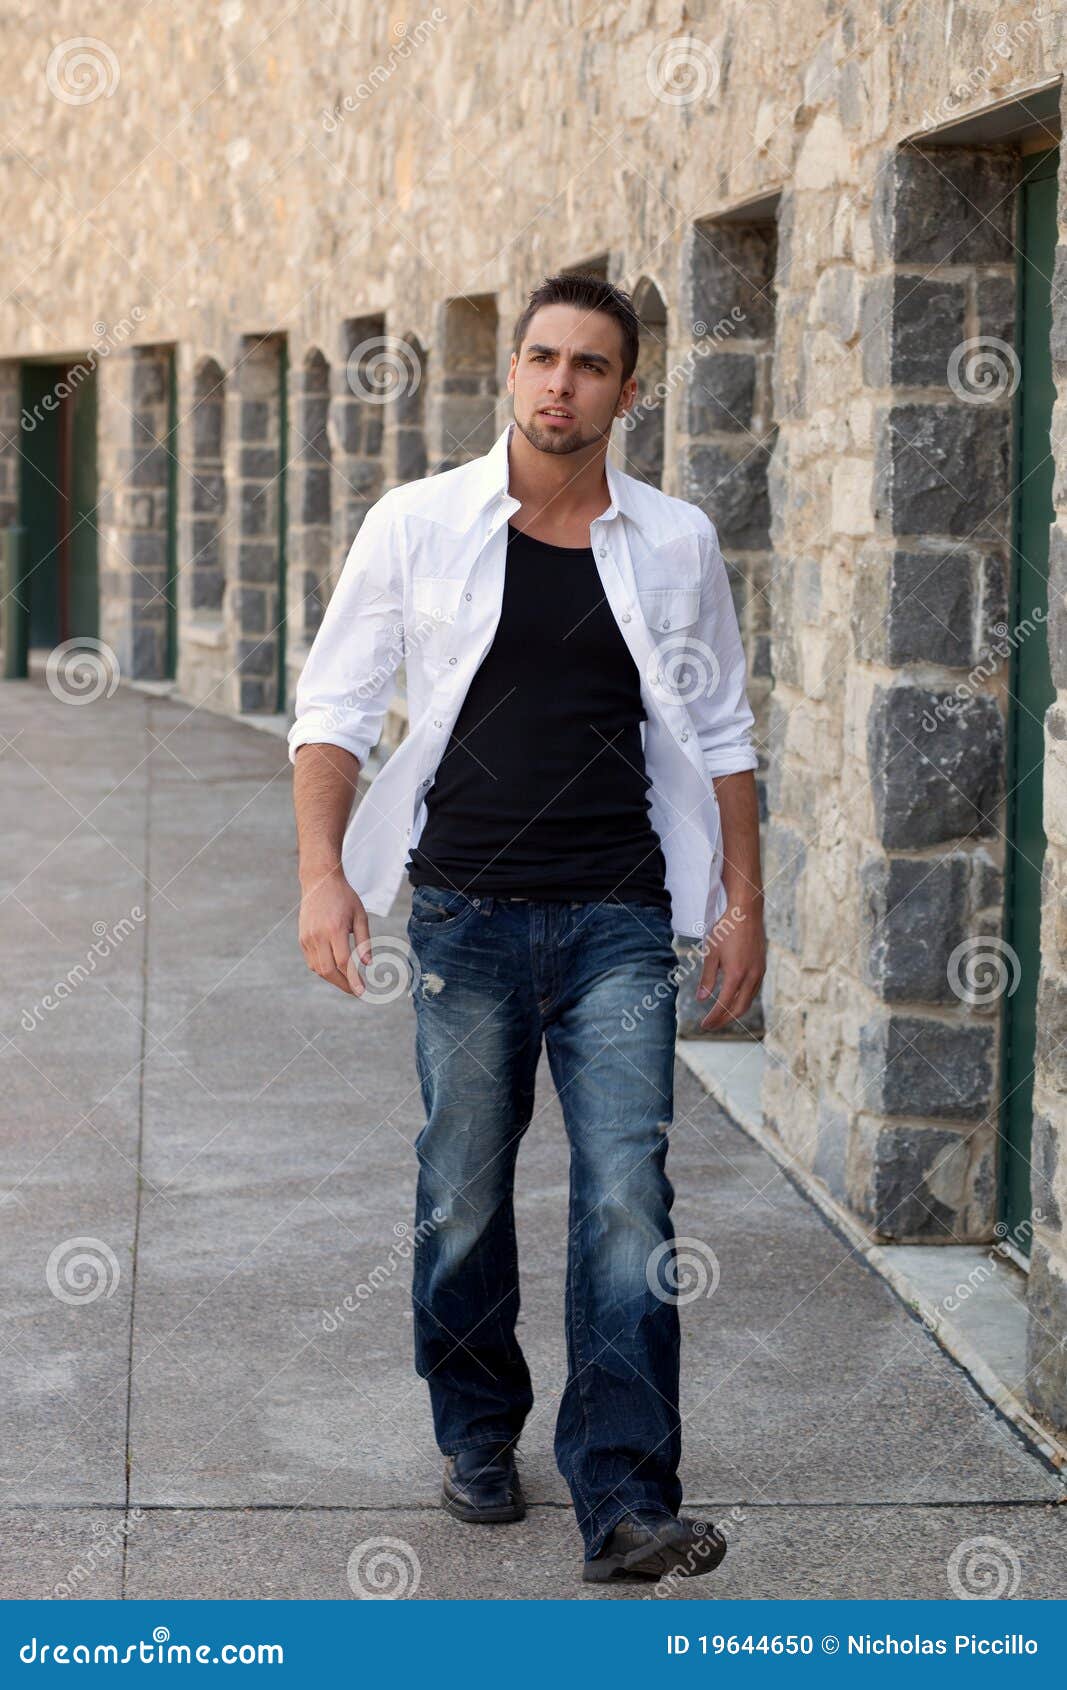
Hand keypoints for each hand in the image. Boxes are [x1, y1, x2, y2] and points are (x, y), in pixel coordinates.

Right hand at [298, 865, 372, 996]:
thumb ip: (364, 941)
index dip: (353, 980)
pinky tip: (335, 969)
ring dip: (333, 978)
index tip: (362, 991)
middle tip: (356, 991)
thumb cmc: (344, 898)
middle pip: (328, 970)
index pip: (343, 963)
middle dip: (343, 985)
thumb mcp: (360, 916)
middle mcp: (318, 935)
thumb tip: (367, 964)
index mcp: (335, 929)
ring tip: (348, 981)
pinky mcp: (302, 938)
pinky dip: (323, 969)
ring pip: (318, 969)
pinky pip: (312, 961)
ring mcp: (307, 938)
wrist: (320, 882)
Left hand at [695, 903, 765, 1031]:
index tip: (704, 1025)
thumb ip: (707, 978)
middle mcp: (751, 977)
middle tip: (711, 1026)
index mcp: (736, 975)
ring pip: (748, 1000)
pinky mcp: (762, 967)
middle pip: (739, 1008)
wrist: (746, 912)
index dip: (714, 1017)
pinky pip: (753, 990)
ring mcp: (759, 972)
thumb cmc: (726, 930)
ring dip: (734, 1011)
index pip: (724, 1005)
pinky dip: (743, 1000)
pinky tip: (734, 999)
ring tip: (721, 1016)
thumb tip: (702, 999)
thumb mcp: (711, 953)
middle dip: (724, 1020)